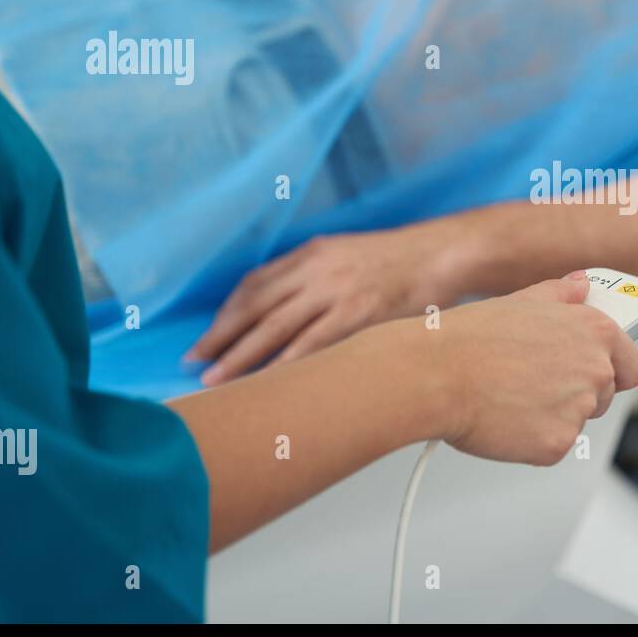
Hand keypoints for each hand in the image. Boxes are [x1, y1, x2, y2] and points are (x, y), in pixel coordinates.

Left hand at [188, 225, 462, 385]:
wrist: (442, 255)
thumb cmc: (399, 260)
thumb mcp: (346, 254)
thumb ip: (313, 275)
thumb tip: (280, 308)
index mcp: (311, 254)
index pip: (253, 285)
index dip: (225, 315)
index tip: (207, 338)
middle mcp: (317, 270)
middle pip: (255, 307)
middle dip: (220, 338)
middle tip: (195, 363)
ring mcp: (336, 292)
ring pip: (275, 328)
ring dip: (242, 356)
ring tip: (217, 380)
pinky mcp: (359, 315)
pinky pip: (312, 345)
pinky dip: (285, 365)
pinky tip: (268, 382)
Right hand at [425, 273, 637, 465]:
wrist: (436, 375)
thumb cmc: (471, 338)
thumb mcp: (523, 301)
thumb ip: (562, 295)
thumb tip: (581, 286)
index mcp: (595, 331)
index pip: (631, 364)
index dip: (615, 370)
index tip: (601, 372)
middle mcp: (596, 369)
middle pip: (604, 395)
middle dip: (574, 393)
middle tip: (532, 383)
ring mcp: (579, 409)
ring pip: (575, 421)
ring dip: (550, 415)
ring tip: (510, 396)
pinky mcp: (557, 443)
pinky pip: (552, 447)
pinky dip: (530, 440)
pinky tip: (504, 418)